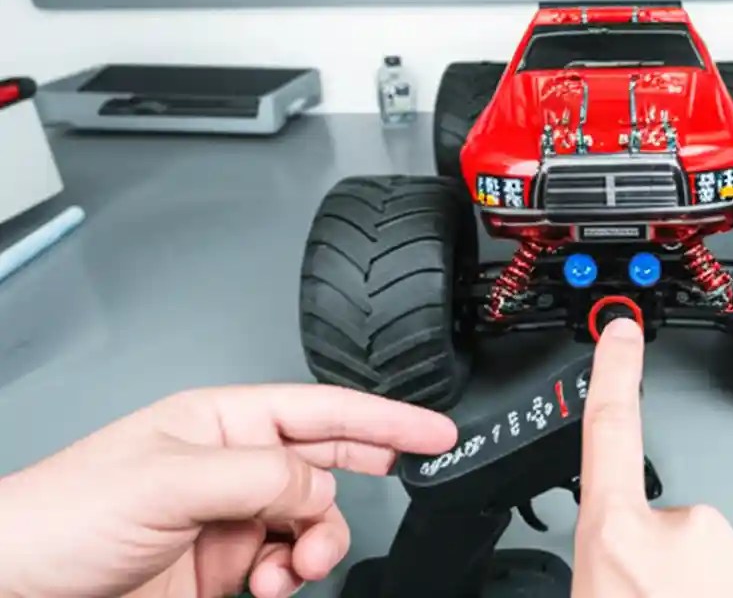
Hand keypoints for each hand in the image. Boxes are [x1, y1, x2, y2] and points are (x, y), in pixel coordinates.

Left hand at [0, 384, 456, 597]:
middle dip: (360, 482)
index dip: (384, 418)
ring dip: (315, 547)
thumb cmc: (60, 517)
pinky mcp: (219, 570)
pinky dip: (291, 578)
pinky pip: (285, 568)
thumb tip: (319, 483)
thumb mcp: (169, 480)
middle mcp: (229, 466)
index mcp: (220, 422)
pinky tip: (269, 586)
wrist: (14, 591)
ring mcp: (227, 520)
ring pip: (310, 525)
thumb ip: (259, 474)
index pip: (321, 410)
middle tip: (401, 484)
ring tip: (294, 568)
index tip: (434, 431)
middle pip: (326, 464)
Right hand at [571, 319, 732, 596]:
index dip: (617, 375)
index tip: (623, 332)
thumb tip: (635, 563)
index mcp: (620, 539)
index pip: (611, 432)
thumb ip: (623, 560)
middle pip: (693, 526)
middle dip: (689, 568)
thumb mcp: (601, 596)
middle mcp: (691, 534)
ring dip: (729, 594)